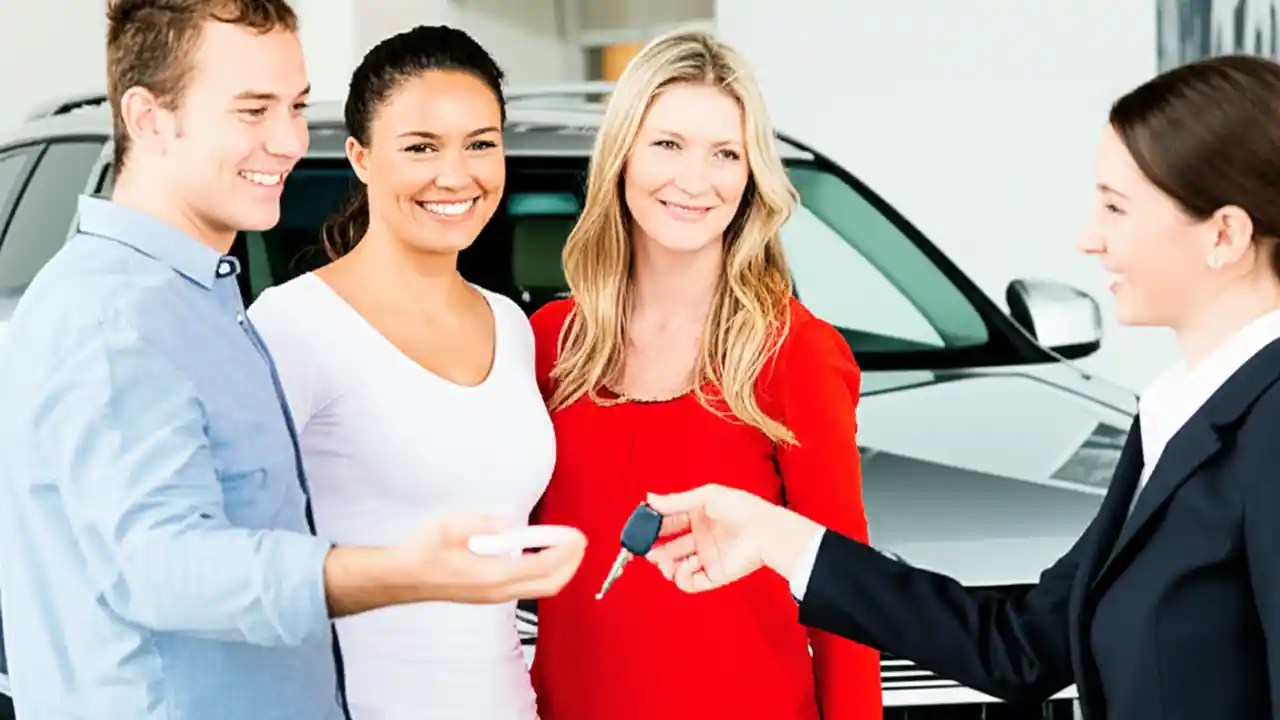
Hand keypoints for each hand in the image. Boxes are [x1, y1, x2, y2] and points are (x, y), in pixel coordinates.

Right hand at [393, 515, 586, 603]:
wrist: (405, 577)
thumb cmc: (425, 551)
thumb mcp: (454, 524)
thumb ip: (486, 523)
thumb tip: (508, 528)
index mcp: (494, 573)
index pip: (545, 564)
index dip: (566, 549)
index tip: (577, 535)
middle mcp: (499, 590)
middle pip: (551, 583)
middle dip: (572, 563)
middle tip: (580, 542)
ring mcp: (496, 596)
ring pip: (541, 589)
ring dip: (560, 569)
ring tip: (567, 547)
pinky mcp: (490, 595)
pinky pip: (528, 588)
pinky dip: (544, 573)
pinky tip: (542, 556)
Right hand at [644, 485, 821, 592]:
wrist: (766, 531)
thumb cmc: (741, 508)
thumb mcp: (706, 496)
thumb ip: (676, 501)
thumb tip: (649, 498)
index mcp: (699, 517)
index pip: (669, 523)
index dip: (653, 526)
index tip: (639, 528)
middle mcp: (701, 538)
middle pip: (669, 547)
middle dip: (654, 549)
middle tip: (644, 549)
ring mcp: (707, 558)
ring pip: (675, 567)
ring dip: (664, 564)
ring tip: (662, 560)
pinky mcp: (714, 575)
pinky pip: (690, 582)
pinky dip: (683, 576)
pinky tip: (689, 563)